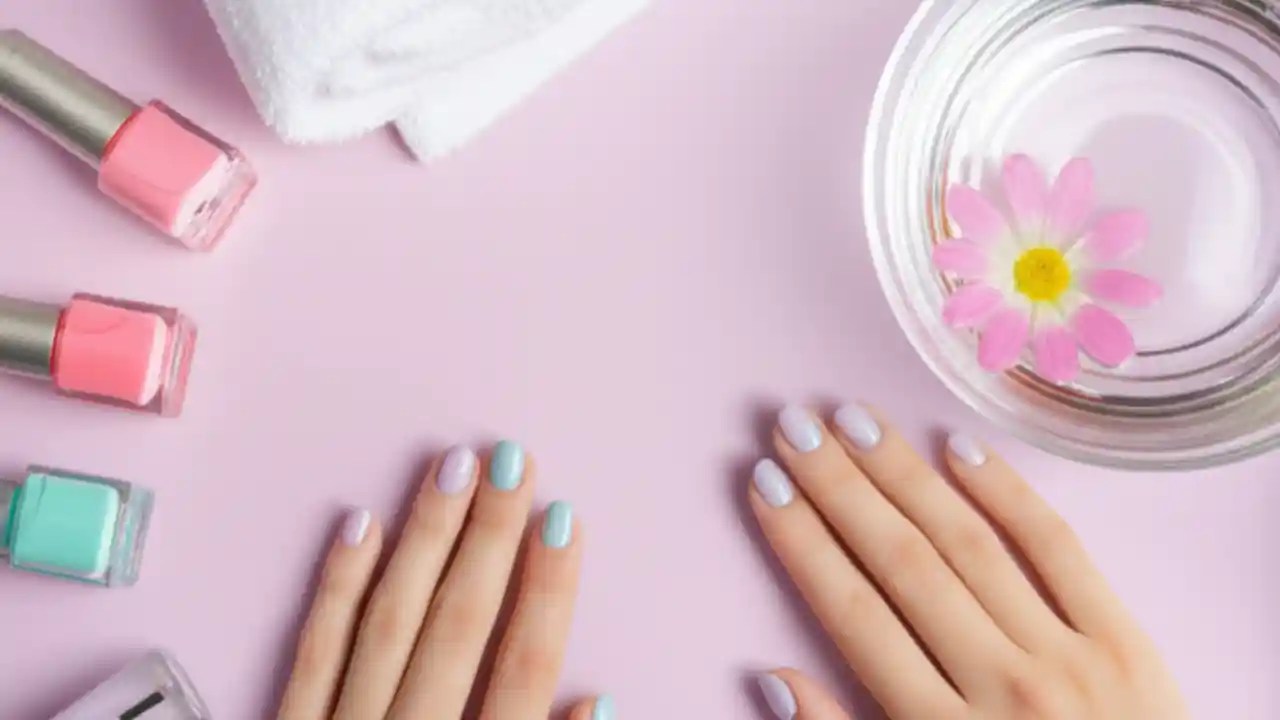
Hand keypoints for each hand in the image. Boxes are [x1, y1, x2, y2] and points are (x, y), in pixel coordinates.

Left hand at [277, 441, 609, 719]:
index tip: (564, 520)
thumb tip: (597, 702)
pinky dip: (339, 588)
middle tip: (512, 462)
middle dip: (490, 537)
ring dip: (425, 538)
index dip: (550, 592)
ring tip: (452, 470)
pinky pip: (313, 653)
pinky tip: (361, 525)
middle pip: (459, 625)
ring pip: (390, 620)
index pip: (524, 667)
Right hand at [748, 405, 1186, 719]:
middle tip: (796, 428)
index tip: (766, 485)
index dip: (803, 543)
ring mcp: (1066, 658)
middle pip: (901, 563)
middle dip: (839, 488)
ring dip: (904, 475)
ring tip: (854, 421)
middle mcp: (998, 687)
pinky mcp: (1125, 643)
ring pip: (966, 544)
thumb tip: (774, 677)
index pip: (852, 614)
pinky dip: (1009, 495)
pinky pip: (1058, 551)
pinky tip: (959, 448)